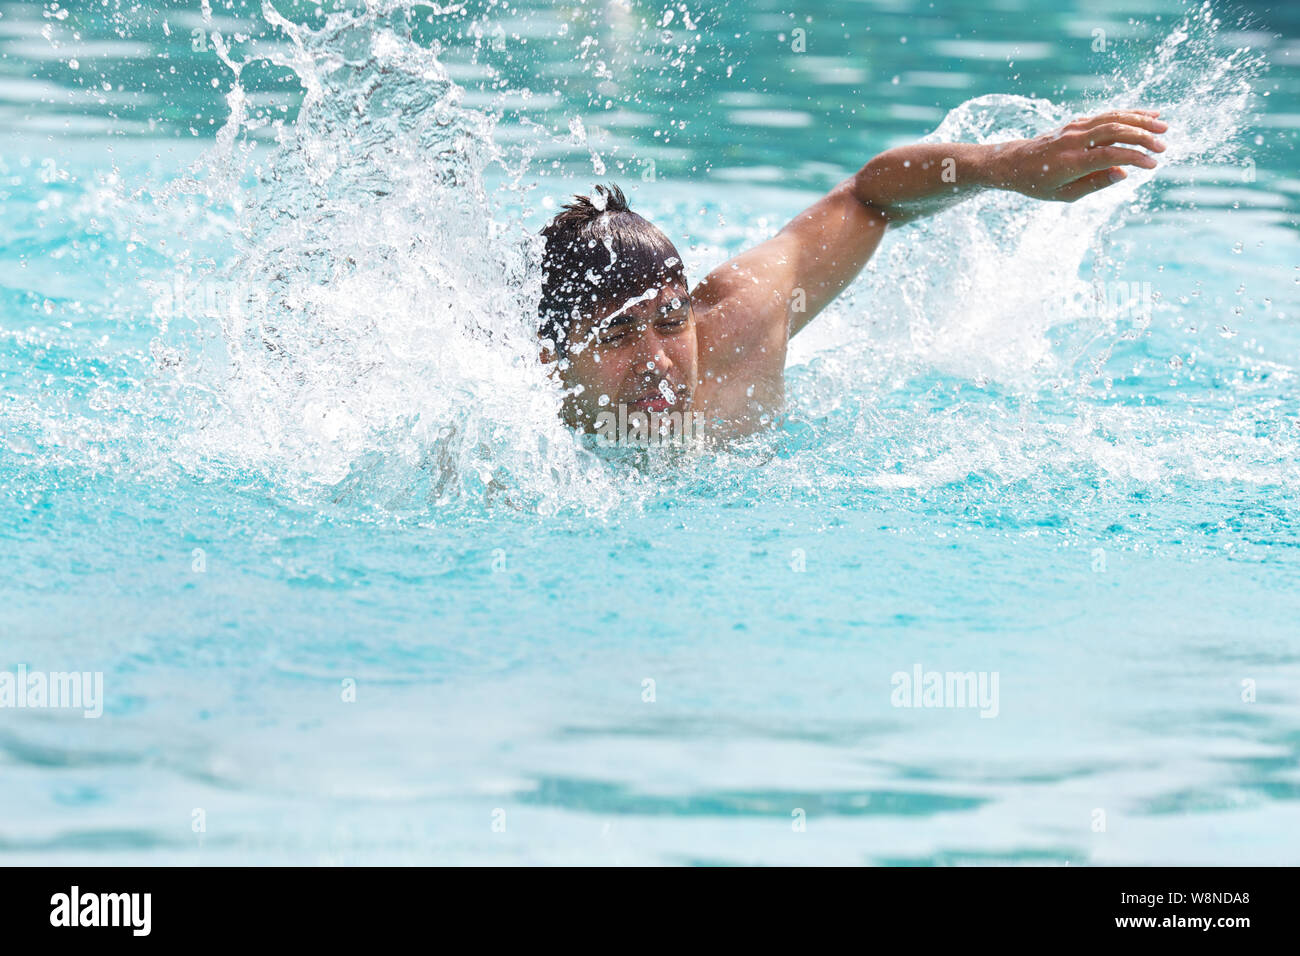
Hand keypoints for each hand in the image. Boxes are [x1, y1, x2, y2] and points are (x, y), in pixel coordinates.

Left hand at [990, 109, 1168, 201]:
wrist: (1014, 162)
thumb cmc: (1039, 183)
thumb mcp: (1065, 194)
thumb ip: (1095, 184)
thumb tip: (1123, 173)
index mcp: (1071, 162)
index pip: (1110, 155)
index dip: (1134, 158)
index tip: (1152, 164)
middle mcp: (1074, 140)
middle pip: (1114, 131)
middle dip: (1142, 136)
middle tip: (1164, 145)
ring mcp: (1075, 128)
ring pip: (1112, 117)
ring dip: (1139, 120)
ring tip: (1163, 125)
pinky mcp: (1077, 122)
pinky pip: (1105, 114)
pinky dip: (1127, 113)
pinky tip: (1146, 115)